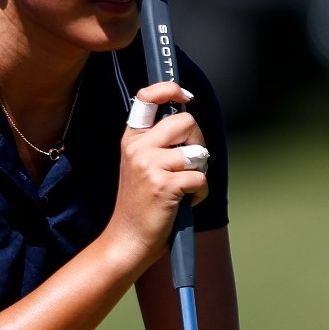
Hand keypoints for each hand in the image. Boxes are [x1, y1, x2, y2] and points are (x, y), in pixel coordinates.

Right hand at [103, 81, 208, 274]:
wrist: (127, 240)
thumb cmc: (141, 204)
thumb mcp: (140, 165)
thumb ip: (158, 142)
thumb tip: (188, 120)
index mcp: (131, 139)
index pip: (146, 98)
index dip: (169, 89)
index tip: (185, 95)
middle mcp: (137, 147)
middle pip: (186, 121)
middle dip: (198, 141)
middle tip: (190, 163)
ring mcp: (149, 165)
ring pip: (197, 152)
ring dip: (199, 171)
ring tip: (184, 186)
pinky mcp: (164, 185)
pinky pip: (200, 178)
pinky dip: (200, 193)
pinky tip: (184, 202)